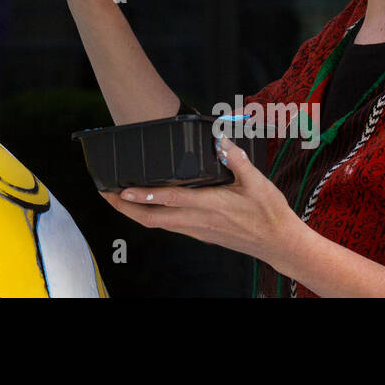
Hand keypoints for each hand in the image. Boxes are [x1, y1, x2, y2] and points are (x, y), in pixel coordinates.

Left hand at [99, 136, 305, 267]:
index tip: (122, 190)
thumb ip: (236, 159)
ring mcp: (197, 230)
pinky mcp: (200, 234)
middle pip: (152, 219)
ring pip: (157, 224)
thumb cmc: (269, 212)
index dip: (144, 195)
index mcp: (209, 206)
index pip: (169, 201)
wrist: (279, 244)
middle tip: (105, 194)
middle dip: (125, 208)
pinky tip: (146, 206)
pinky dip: (151, 215)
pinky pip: (168, 226)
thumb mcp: (257, 182)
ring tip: (117, 198)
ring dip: (134, 212)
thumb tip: (219, 139)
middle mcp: (198, 221)